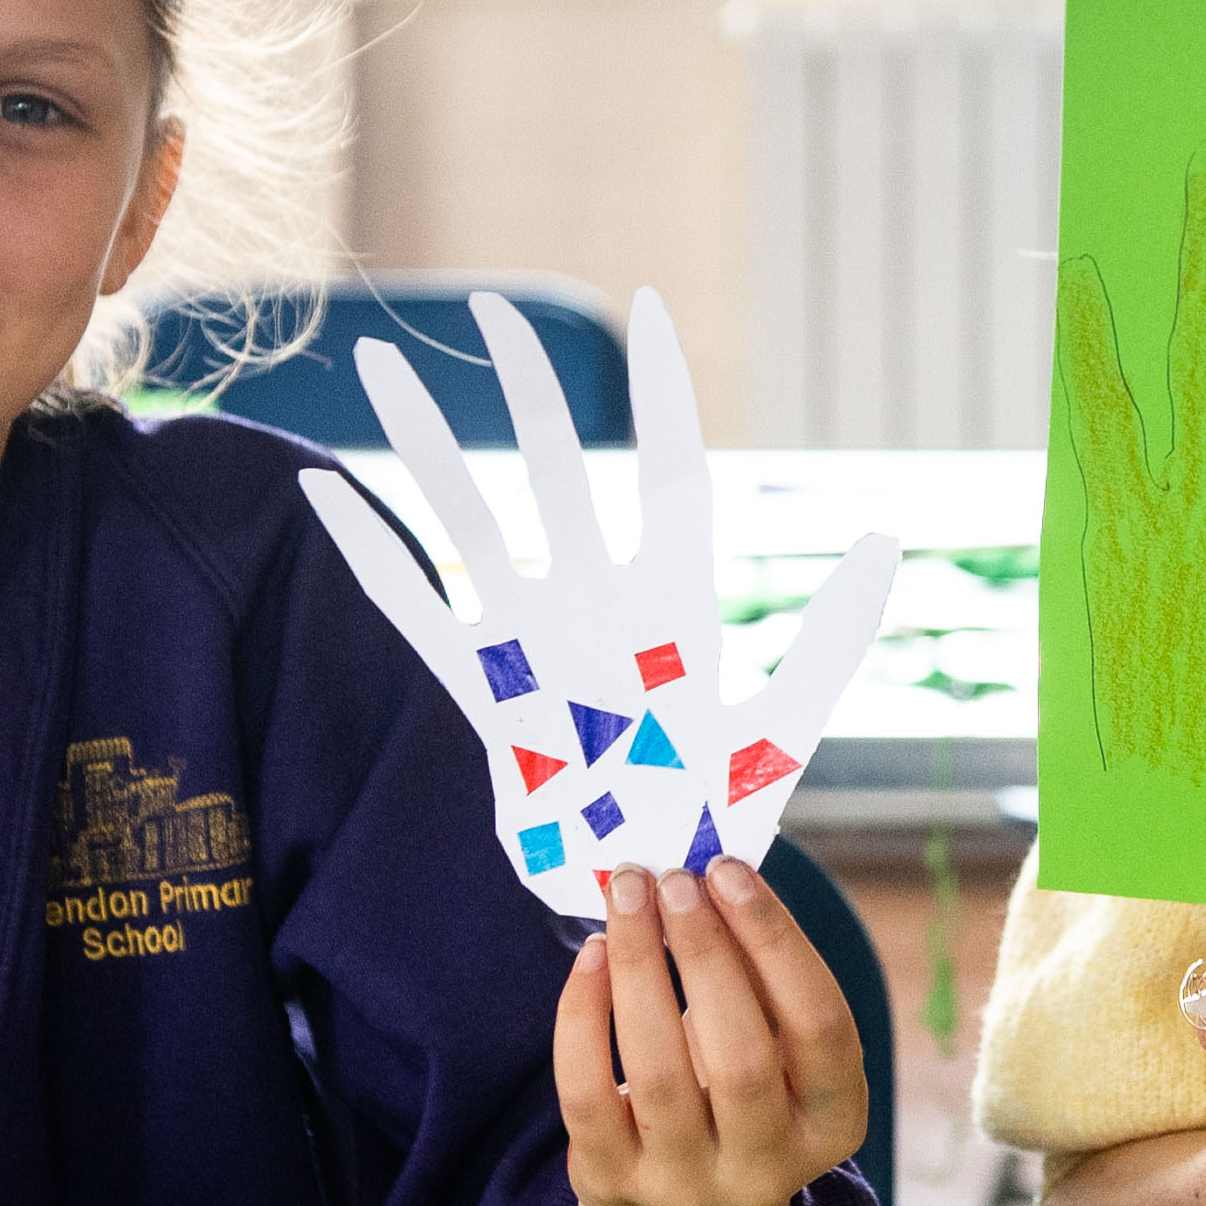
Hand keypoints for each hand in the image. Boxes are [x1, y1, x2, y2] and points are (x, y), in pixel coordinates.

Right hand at [304, 289, 897, 916]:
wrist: (643, 895)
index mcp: (677, 602)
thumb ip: (829, 640)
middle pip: (554, 466)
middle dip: (521, 388)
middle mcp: (599, 601)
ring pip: (468, 518)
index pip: (670, 471)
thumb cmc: (717, 817)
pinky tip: (324, 493)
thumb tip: (882, 543)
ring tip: (378, 364)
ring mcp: (532, 641)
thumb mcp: (780, 730)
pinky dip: (370, 553)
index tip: (646, 311)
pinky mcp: (483, 692)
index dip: (659, 393)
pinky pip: (414, 608)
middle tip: (486, 310)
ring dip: (423, 444)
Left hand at [557, 854, 871, 1205]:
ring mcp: (688, 1185)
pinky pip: (589, 1092)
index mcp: (834, 1123)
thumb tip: (711, 877)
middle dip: (703, 952)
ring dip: (639, 966)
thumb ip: (762, 978)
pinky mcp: (613, 1183)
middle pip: (740, 1053)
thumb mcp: (780, 1051)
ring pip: (659, 1071)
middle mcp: (769, 1167)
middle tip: (673, 878)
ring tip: (627, 895)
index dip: (774, 942)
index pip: (819, 1026)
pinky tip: (592, 954)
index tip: (729, 871)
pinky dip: (584, 1015)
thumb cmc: (739, 1090)